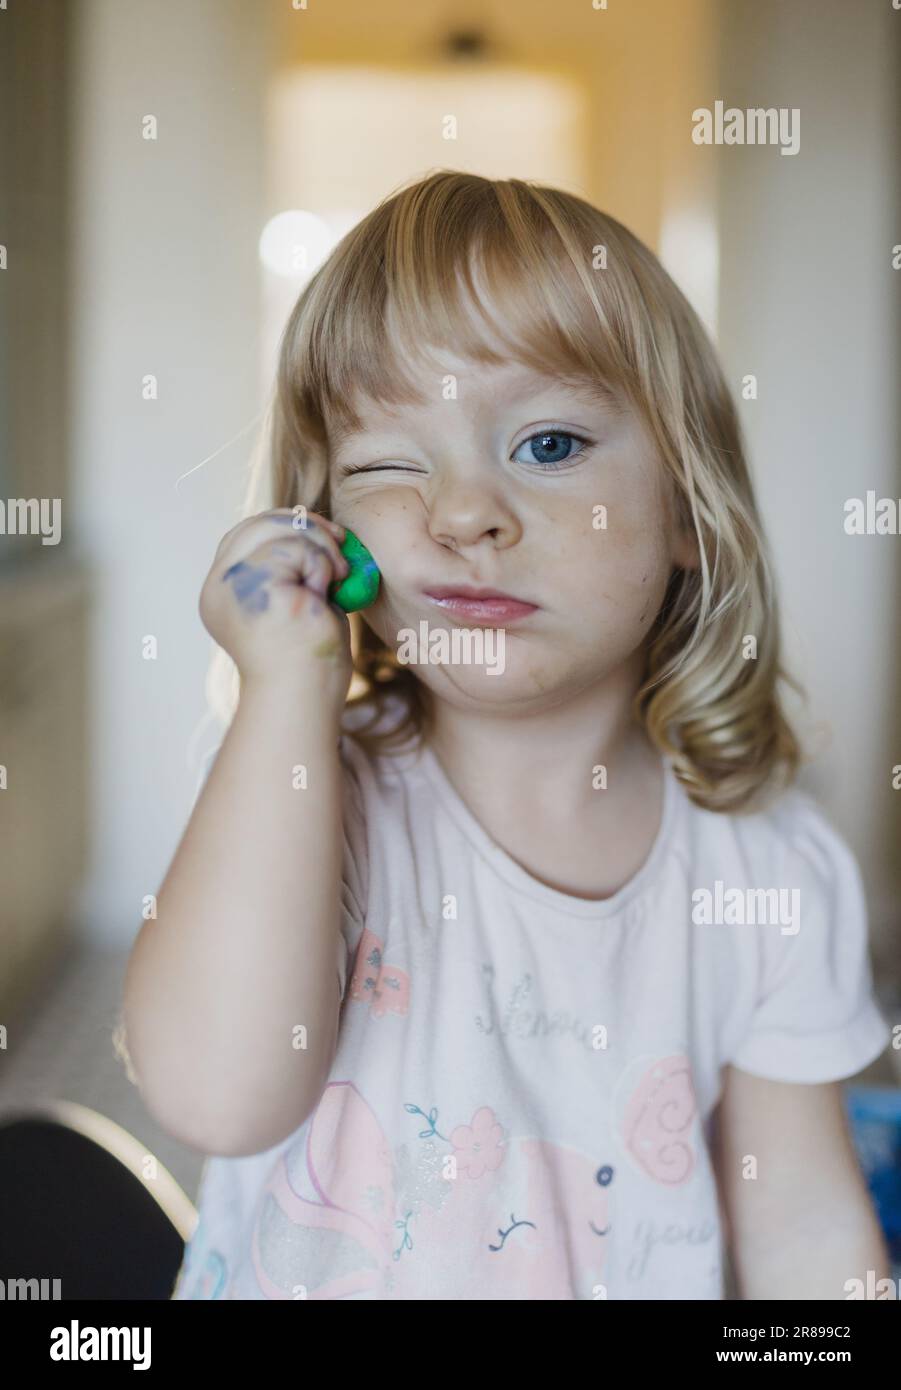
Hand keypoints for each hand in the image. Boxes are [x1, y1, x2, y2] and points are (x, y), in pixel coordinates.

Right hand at [199, 508, 353, 698]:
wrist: (303, 700)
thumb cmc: (308, 664)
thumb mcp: (296, 605)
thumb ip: (294, 572)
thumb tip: (324, 533)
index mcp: (224, 592)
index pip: (248, 535)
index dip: (289, 525)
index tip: (330, 538)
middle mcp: (220, 585)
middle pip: (258, 523)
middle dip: (308, 526)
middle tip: (341, 545)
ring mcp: (234, 584)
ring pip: (281, 529)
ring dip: (321, 549)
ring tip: (336, 581)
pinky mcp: (256, 585)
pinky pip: (297, 548)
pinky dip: (321, 565)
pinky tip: (325, 595)